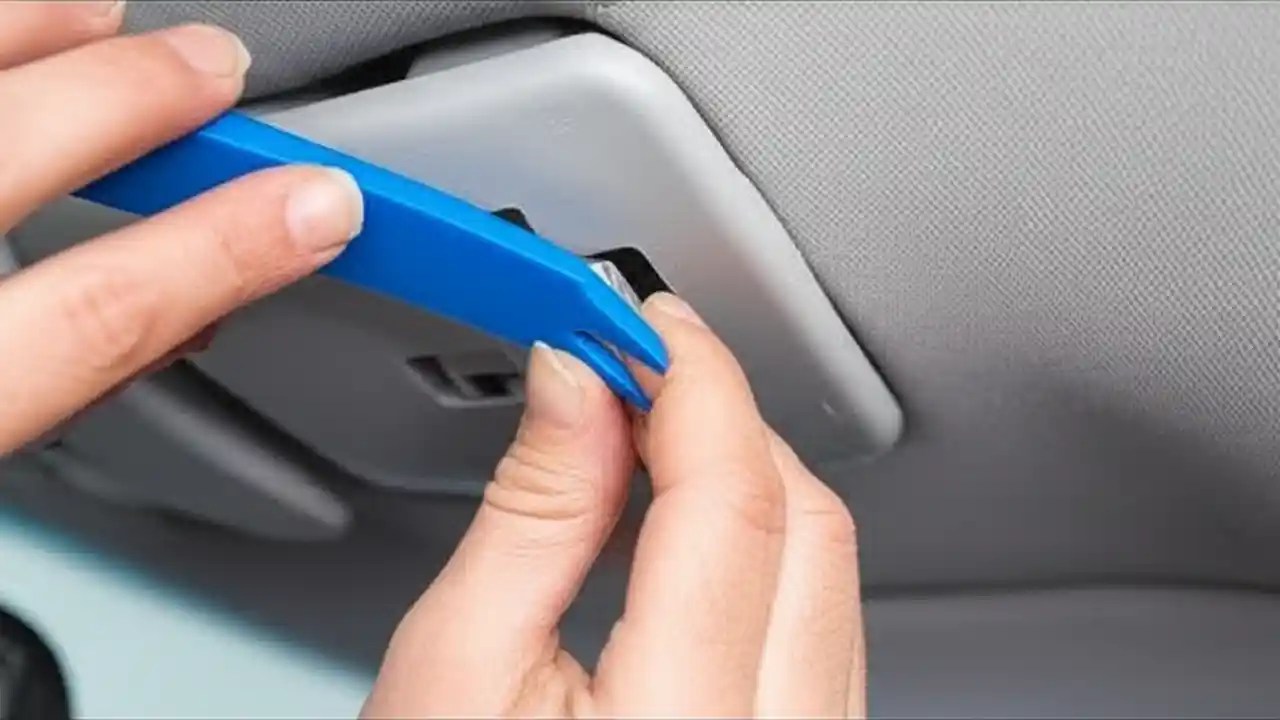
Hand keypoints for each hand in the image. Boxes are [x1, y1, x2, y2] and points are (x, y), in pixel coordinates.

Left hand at [0, 2, 362, 453]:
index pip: (101, 311)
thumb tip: (198, 312)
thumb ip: (92, 375)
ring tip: (98, 15)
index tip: (325, 207)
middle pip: (12, 150)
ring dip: (27, 32)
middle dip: (132, 96)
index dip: (227, 244)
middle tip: (217, 68)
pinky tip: (12, 34)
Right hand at [363, 293, 865, 717]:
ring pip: (829, 568)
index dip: (690, 379)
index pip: (731, 501)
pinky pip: (824, 622)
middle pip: (805, 520)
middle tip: (630, 363)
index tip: (635, 317)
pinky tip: (687, 522)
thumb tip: (574, 382)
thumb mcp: (452, 672)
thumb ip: (533, 514)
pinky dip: (763, 545)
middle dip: (722, 415)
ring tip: (647, 433)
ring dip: (746, 474)